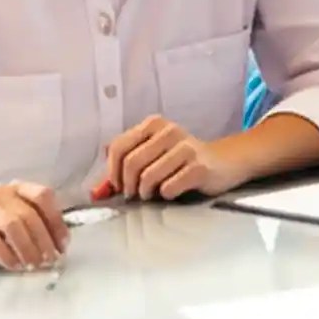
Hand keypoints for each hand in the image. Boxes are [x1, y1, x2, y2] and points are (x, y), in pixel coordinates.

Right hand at [0, 181, 68, 271]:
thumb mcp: (13, 217)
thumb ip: (34, 222)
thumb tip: (60, 243)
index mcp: (16, 187)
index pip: (44, 196)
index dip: (56, 221)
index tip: (63, 244)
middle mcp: (0, 192)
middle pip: (29, 214)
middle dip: (44, 240)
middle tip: (49, 260)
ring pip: (13, 226)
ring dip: (28, 249)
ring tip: (33, 265)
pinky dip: (8, 256)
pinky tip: (14, 266)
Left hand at [94, 115, 246, 201]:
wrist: (224, 163)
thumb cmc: (181, 162)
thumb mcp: (151, 158)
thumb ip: (122, 172)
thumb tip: (95, 193)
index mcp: (153, 124)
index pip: (118, 147)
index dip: (112, 171)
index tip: (119, 185)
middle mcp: (169, 131)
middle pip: (131, 163)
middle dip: (128, 185)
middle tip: (134, 195)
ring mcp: (186, 147)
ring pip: (148, 176)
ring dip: (146, 192)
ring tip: (152, 194)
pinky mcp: (199, 166)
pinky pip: (169, 187)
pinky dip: (165, 195)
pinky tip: (172, 192)